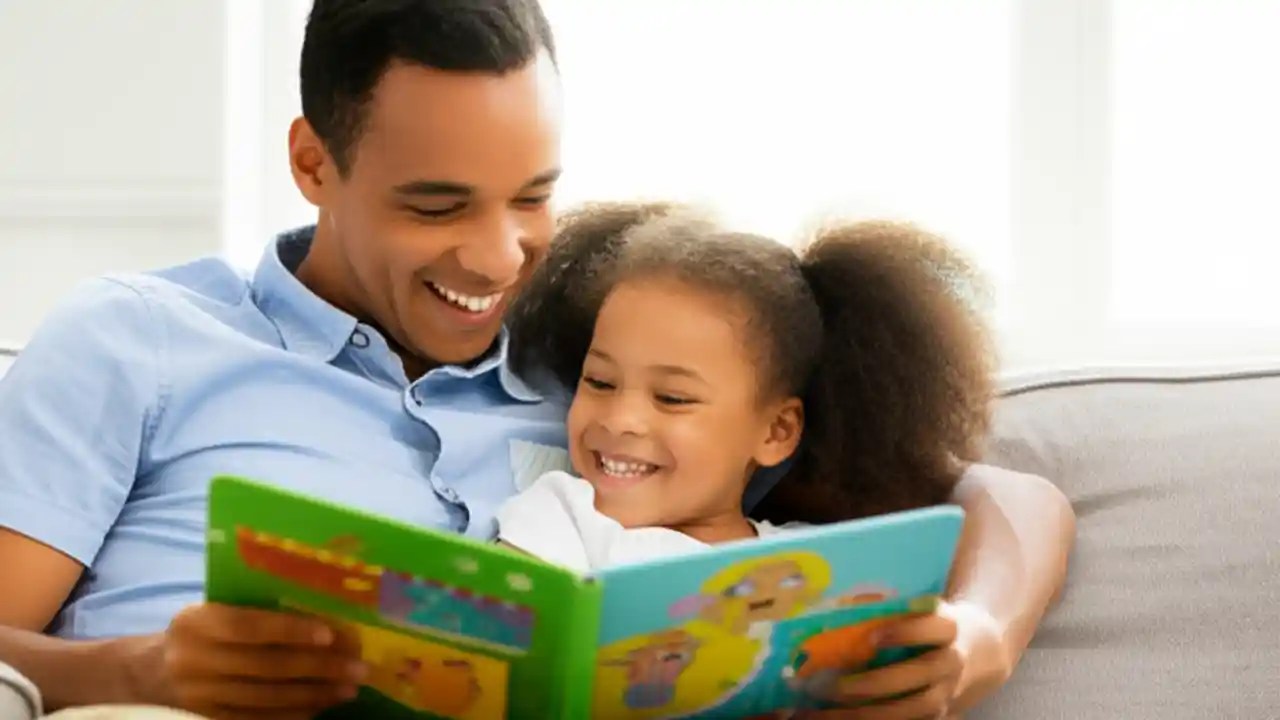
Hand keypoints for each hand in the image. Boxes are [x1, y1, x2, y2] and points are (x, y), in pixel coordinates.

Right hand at [130, 603, 366, 719]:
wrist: (149, 671)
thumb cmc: (199, 630)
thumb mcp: (214, 610)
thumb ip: (254, 610)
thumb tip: (321, 611)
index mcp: (199, 623)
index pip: (250, 627)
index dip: (291, 631)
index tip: (331, 635)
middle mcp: (196, 660)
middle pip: (266, 667)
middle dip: (318, 669)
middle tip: (356, 669)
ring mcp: (201, 696)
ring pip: (266, 698)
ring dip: (313, 695)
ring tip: (347, 690)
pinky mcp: (209, 719)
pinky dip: (291, 715)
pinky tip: (319, 708)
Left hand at [803, 600, 1009, 718]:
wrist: (982, 654)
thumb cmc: (937, 626)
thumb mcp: (927, 610)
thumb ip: (896, 609)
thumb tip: (843, 606)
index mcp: (950, 627)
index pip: (932, 628)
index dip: (906, 632)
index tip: (873, 635)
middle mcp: (952, 662)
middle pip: (919, 674)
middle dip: (876, 683)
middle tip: (836, 685)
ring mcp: (949, 692)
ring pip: (913, 709)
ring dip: (869, 713)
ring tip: (829, 711)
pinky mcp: (941, 714)